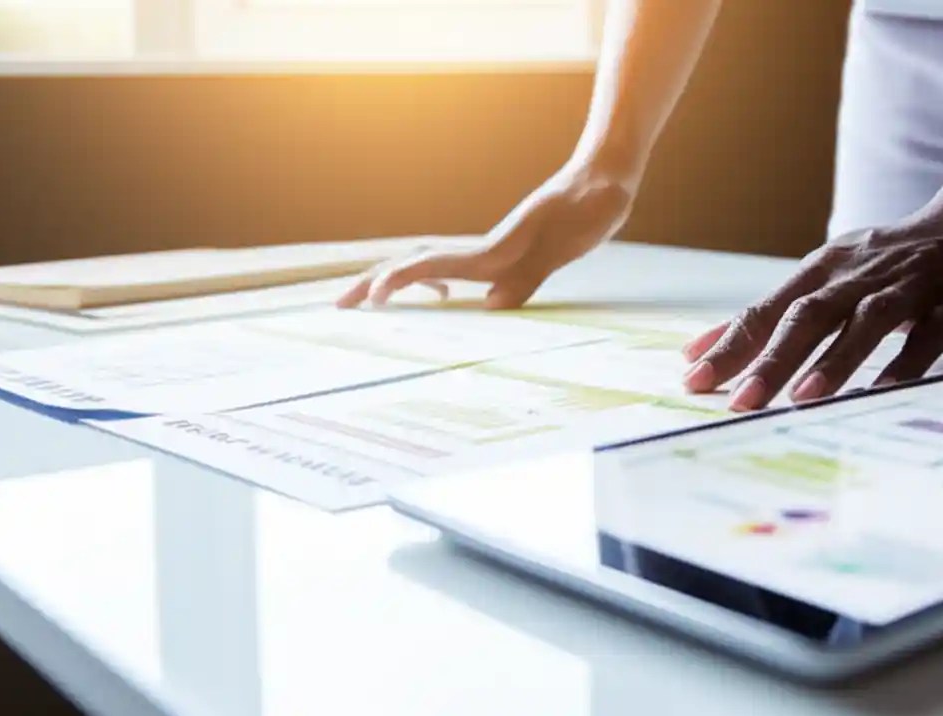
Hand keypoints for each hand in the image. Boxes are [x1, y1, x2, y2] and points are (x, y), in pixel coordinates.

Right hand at [337, 165, 634, 308]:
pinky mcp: (507, 254)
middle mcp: (487, 251)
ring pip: (431, 265)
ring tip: (364, 303)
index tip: (373, 295)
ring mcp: (493, 251)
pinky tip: (436, 298)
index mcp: (497, 250)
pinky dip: (432, 280)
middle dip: (375, 283)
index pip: (436, 265)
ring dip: (394, 282)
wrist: (604, 180)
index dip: (402, 280)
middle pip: (417, 264)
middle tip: (338, 305)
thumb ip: (533, 272)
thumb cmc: (592, 205)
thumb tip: (491, 307)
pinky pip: (457, 270)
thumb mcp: (568, 241)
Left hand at [681, 215, 942, 410]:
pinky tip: (882, 393)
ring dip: (832, 361)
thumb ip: (773, 315)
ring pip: (862, 323)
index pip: (766, 310)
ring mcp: (905, 289)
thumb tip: (702, 347)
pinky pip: (924, 338)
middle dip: (769, 361)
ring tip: (802, 398)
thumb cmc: (891, 265)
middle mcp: (857, 277)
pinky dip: (902, 365)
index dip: (730, 344)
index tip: (693, 379)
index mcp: (822, 272)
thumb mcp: (828, 279)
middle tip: (738, 403)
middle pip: (805, 317)